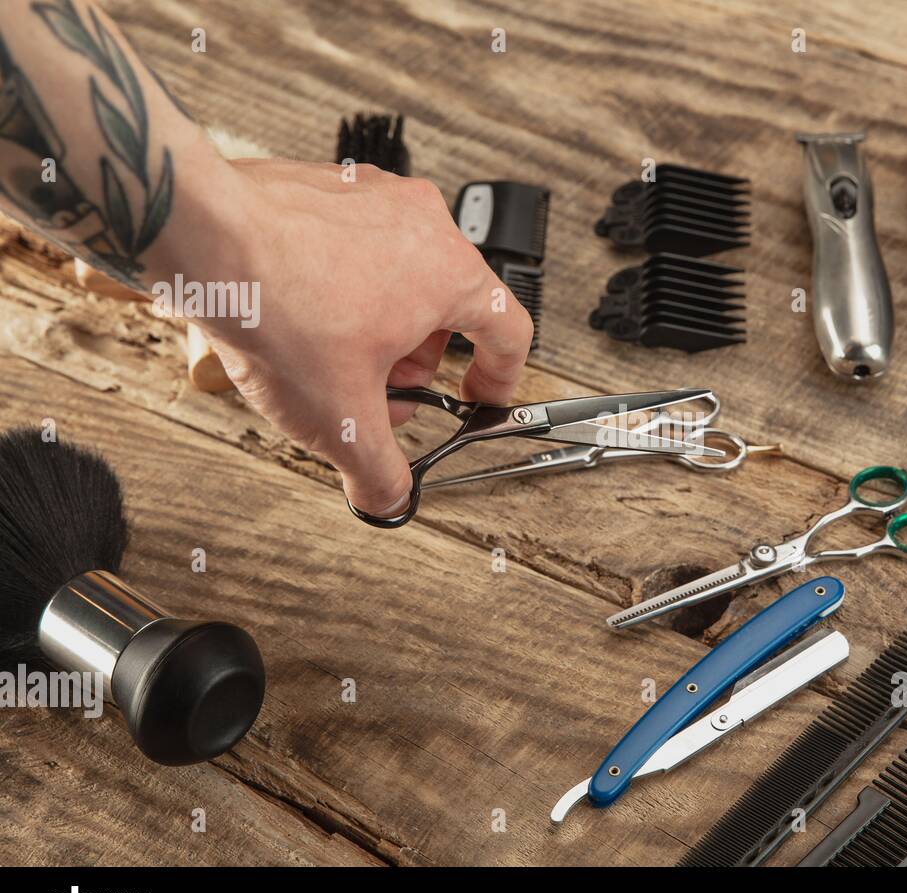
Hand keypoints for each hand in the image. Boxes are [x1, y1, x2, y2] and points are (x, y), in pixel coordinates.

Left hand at [161, 155, 533, 516]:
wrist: (202, 235)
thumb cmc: (278, 305)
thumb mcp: (340, 417)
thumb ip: (378, 469)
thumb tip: (389, 496)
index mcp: (450, 274)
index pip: (510, 330)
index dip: (500, 377)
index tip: (478, 396)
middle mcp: (423, 224)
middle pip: (448, 309)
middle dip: (417, 362)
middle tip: (381, 392)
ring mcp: (375, 197)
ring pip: (401, 276)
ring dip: (380, 325)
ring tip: (332, 357)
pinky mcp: (329, 187)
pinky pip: (356, 248)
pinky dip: (343, 287)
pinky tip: (302, 317)